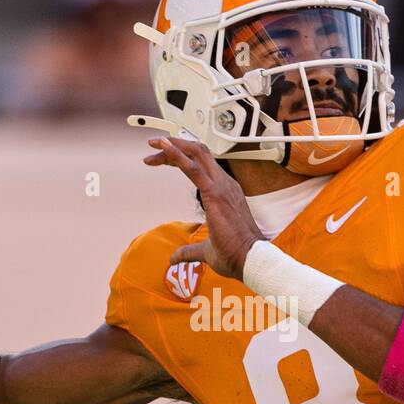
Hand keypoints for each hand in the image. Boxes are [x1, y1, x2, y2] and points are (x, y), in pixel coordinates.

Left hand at [144, 137, 262, 279]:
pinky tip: (163, 148)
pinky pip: (193, 168)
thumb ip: (189, 251)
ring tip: (154, 144)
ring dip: (173, 146)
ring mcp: (221, 186)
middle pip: (198, 153)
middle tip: (153, 146)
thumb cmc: (235, 254)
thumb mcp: (206, 250)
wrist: (250, 259)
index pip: (201, 165)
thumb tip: (175, 257)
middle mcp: (225, 183)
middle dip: (175, 146)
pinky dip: (177, 155)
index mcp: (225, 191)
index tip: (160, 160)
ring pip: (196, 154)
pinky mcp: (214, 193)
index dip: (180, 158)